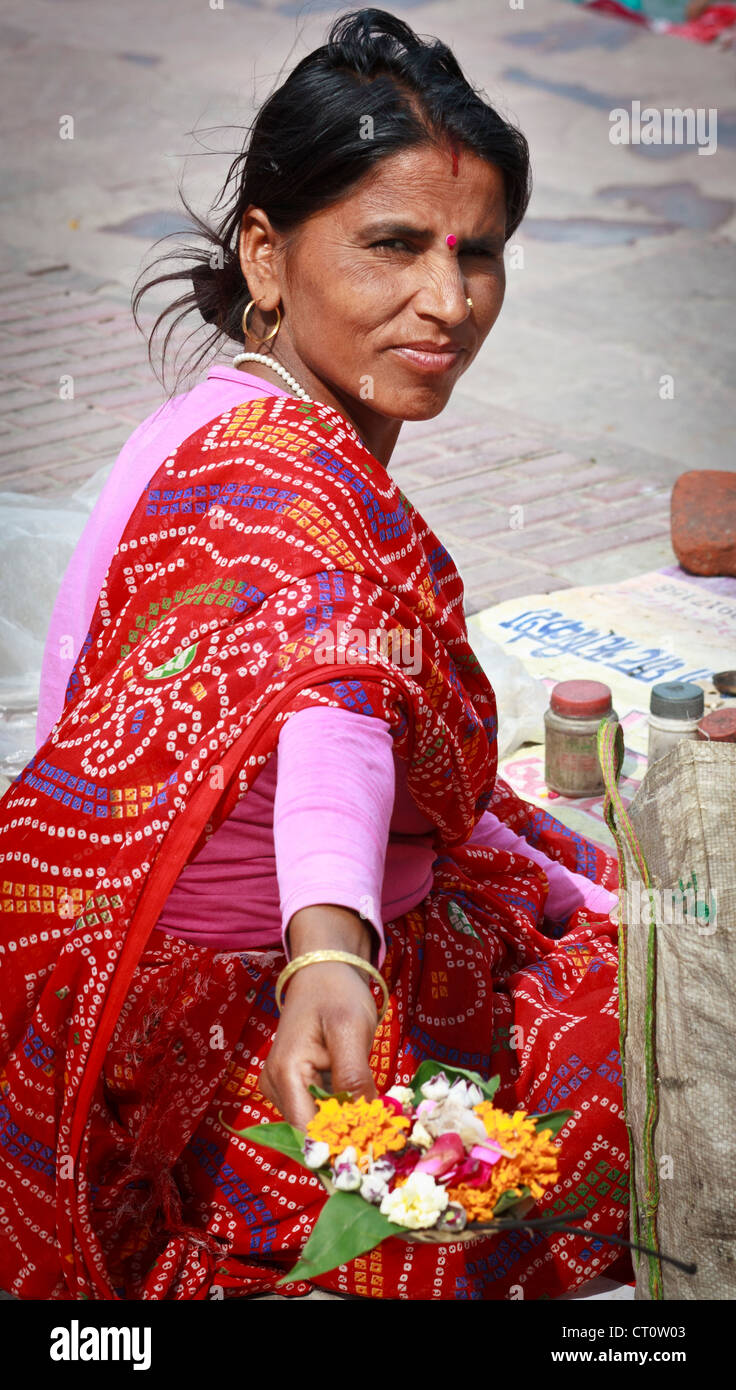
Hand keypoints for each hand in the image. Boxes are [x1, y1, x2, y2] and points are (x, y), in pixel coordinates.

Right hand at [258, 904, 379, 1129]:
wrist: (324, 969)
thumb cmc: (336, 993)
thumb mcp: (351, 1029)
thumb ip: (353, 1076)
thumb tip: (361, 1121)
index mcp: (285, 1074)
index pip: (308, 1133)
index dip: (339, 1149)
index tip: (372, 1155)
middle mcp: (276, 1087)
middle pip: (312, 1133)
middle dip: (346, 1138)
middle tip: (383, 1139)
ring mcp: (282, 1088)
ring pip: (316, 1125)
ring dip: (345, 1127)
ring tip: (376, 1123)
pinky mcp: (294, 1086)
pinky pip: (317, 1111)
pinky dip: (340, 1114)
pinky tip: (362, 1108)